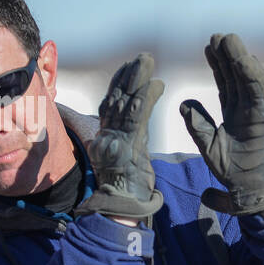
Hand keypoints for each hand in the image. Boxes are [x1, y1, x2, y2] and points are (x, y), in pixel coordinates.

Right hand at [78, 53, 164, 220]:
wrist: (121, 208)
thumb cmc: (127, 187)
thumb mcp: (126, 158)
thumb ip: (127, 139)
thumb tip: (132, 124)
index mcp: (105, 136)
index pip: (111, 104)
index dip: (119, 84)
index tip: (129, 66)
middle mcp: (106, 134)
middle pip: (117, 98)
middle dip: (129, 75)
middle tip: (142, 56)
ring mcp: (115, 139)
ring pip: (126, 102)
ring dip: (138, 79)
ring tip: (148, 61)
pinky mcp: (127, 145)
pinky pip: (138, 118)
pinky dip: (147, 98)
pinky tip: (158, 84)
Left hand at [179, 33, 263, 215]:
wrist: (252, 191)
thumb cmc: (233, 171)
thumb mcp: (209, 147)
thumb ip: (198, 126)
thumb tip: (183, 104)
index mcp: (235, 113)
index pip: (226, 82)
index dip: (217, 64)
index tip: (208, 46)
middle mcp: (248, 109)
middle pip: (238, 76)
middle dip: (228, 56)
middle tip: (217, 36)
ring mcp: (259, 113)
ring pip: (250, 80)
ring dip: (241, 59)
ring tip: (229, 40)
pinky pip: (261, 94)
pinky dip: (254, 76)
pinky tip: (246, 59)